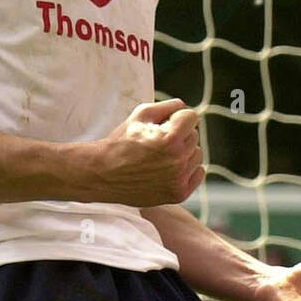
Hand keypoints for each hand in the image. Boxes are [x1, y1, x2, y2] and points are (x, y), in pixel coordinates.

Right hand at [86, 98, 204, 206]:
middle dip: (179, 135)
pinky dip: (188, 169)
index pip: (192, 117)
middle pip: (194, 136)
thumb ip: (168, 106)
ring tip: (160, 156)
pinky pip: (198, 174)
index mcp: (169, 138)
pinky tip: (168, 168)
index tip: (164, 124)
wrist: (103, 174)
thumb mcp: (140, 114)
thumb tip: (185, 108)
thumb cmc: (121, 142)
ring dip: (184, 153)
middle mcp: (177, 160)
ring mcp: (178, 179)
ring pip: (197, 155)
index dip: (177, 118)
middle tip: (156, 142)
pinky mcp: (178, 193)